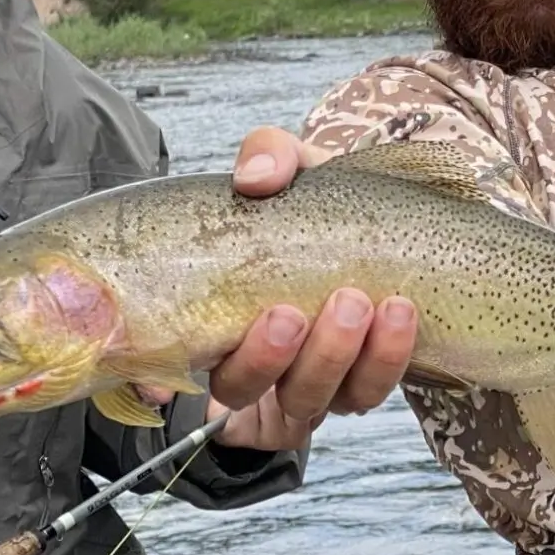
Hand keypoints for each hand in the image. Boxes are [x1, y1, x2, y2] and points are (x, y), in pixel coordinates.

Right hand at [138, 127, 419, 450]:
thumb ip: (270, 156)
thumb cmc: (325, 203)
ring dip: (329, 356)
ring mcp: (307, 379)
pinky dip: (385, 358)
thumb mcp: (296, 169)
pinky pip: (367, 392)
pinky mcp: (359, 386)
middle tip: (291, 313)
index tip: (161, 379)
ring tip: (355, 302)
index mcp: (215, 312)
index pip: (167, 362)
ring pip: (306, 398)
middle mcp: (254, 358)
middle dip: (267, 356)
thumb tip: (254, 180)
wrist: (397, 223)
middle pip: (242, 386)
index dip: (155, 379)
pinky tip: (400, 314)